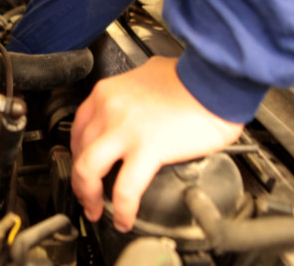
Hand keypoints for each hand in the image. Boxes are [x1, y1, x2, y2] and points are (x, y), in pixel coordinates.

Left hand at [70, 56, 243, 231]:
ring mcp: (125, 130)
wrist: (215, 81)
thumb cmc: (191, 78)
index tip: (82, 164)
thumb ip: (135, 91)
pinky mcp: (147, 148)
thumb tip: (138, 102)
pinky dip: (121, 209)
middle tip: (86, 195)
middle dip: (79, 179)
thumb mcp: (149, 74)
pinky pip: (125, 188)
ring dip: (88, 195)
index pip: (78, 127)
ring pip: (87, 170)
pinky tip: (124, 219)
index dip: (77, 152)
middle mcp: (109, 109)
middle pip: (78, 151)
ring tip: (97, 210)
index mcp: (108, 93)